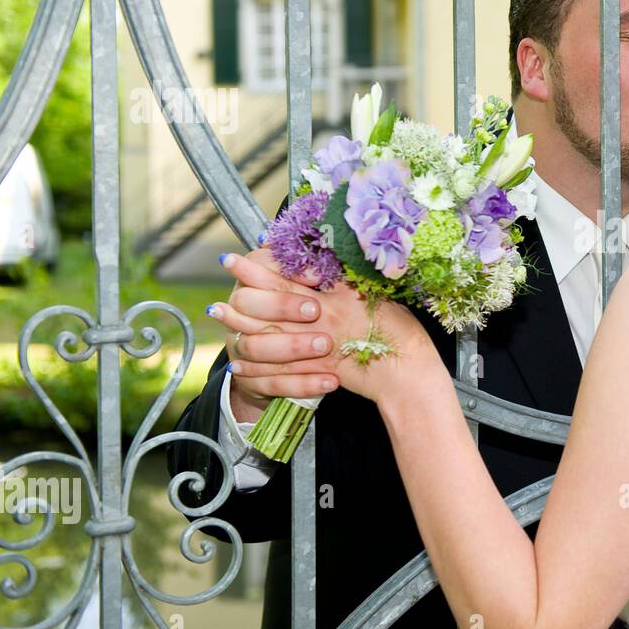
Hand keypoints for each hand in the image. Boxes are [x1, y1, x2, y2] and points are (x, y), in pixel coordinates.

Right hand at [207, 248, 338, 413]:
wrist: (283, 365)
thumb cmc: (304, 316)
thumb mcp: (311, 289)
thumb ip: (317, 267)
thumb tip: (328, 248)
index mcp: (251, 284)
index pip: (256, 266)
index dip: (281, 268)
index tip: (317, 276)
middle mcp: (237, 314)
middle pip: (246, 303)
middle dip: (282, 305)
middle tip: (316, 310)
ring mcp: (240, 349)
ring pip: (257, 346)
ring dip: (293, 346)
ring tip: (326, 345)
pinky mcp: (250, 380)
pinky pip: (274, 384)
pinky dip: (304, 383)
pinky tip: (331, 380)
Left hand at [217, 251, 442, 405]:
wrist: (408, 372)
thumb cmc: (400, 332)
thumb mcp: (375, 296)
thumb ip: (347, 281)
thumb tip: (324, 261)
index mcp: (336, 297)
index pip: (290, 278)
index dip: (261, 266)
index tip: (237, 255)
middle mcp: (323, 319)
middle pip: (273, 303)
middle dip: (244, 289)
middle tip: (222, 277)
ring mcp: (319, 346)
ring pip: (269, 334)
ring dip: (240, 325)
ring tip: (219, 314)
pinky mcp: (319, 370)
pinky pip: (278, 369)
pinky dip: (256, 364)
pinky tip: (239, 360)